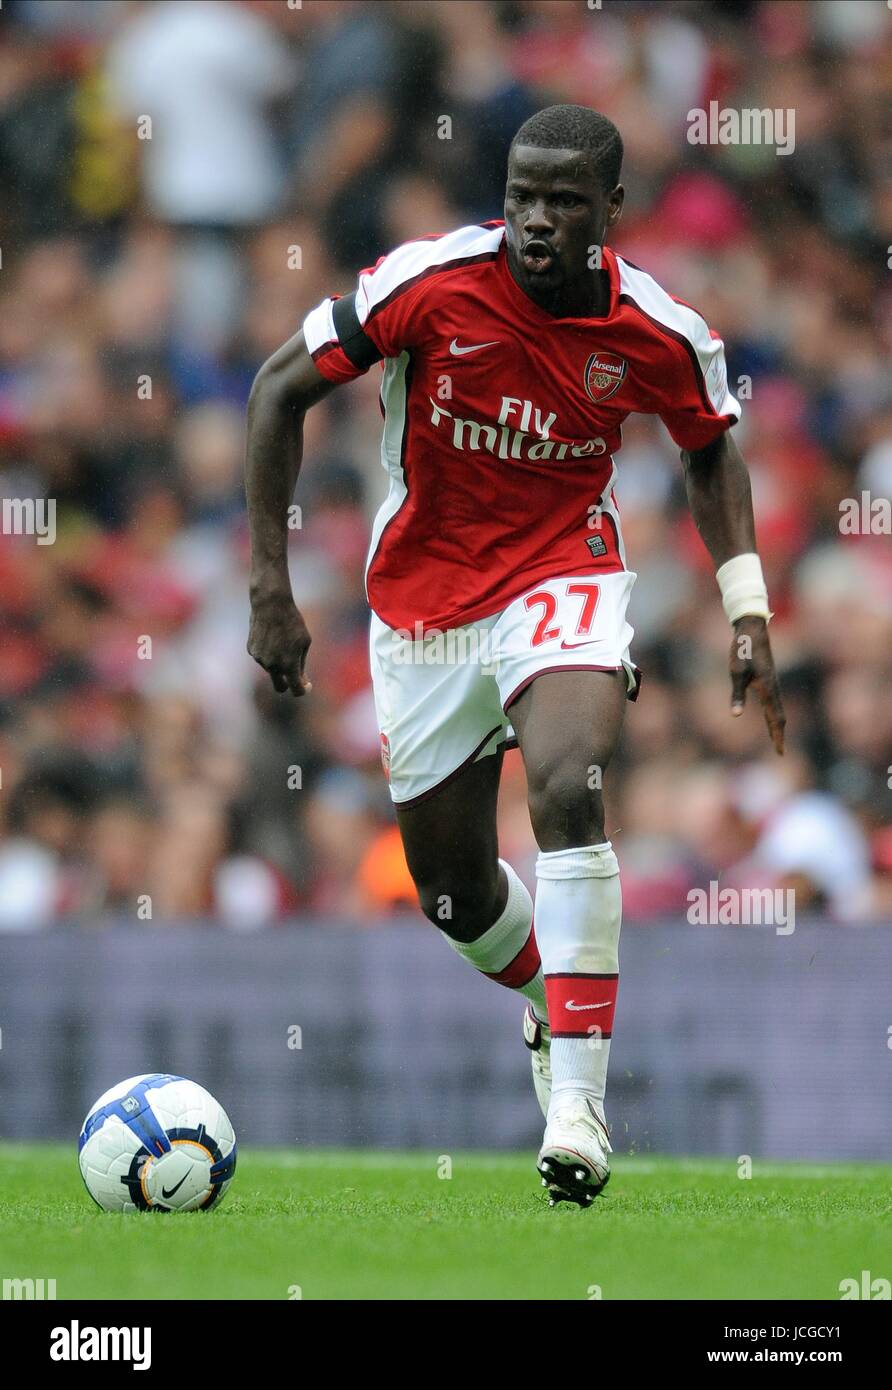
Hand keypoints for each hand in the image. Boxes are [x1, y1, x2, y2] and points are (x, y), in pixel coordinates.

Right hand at [248, 581, 312, 695]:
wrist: (270, 604)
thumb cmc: (292, 622)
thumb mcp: (304, 642)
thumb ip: (301, 663)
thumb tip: (300, 679)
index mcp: (289, 664)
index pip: (296, 690)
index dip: (302, 690)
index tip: (306, 684)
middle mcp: (272, 665)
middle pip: (280, 687)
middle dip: (287, 685)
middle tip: (294, 676)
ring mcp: (259, 659)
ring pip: (271, 669)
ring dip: (278, 662)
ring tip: (282, 640)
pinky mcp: (251, 650)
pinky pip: (262, 657)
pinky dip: (268, 652)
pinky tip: (271, 635)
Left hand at [729, 616, 784, 753]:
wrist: (752, 630)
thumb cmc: (743, 650)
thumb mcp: (736, 672)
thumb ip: (737, 694)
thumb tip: (736, 715)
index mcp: (767, 689)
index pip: (775, 718)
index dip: (777, 736)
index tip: (780, 752)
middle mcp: (773, 688)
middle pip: (779, 717)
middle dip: (779, 735)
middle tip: (780, 752)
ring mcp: (772, 684)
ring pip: (777, 709)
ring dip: (777, 726)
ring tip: (777, 740)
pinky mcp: (768, 680)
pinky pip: (773, 702)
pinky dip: (773, 714)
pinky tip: (770, 718)